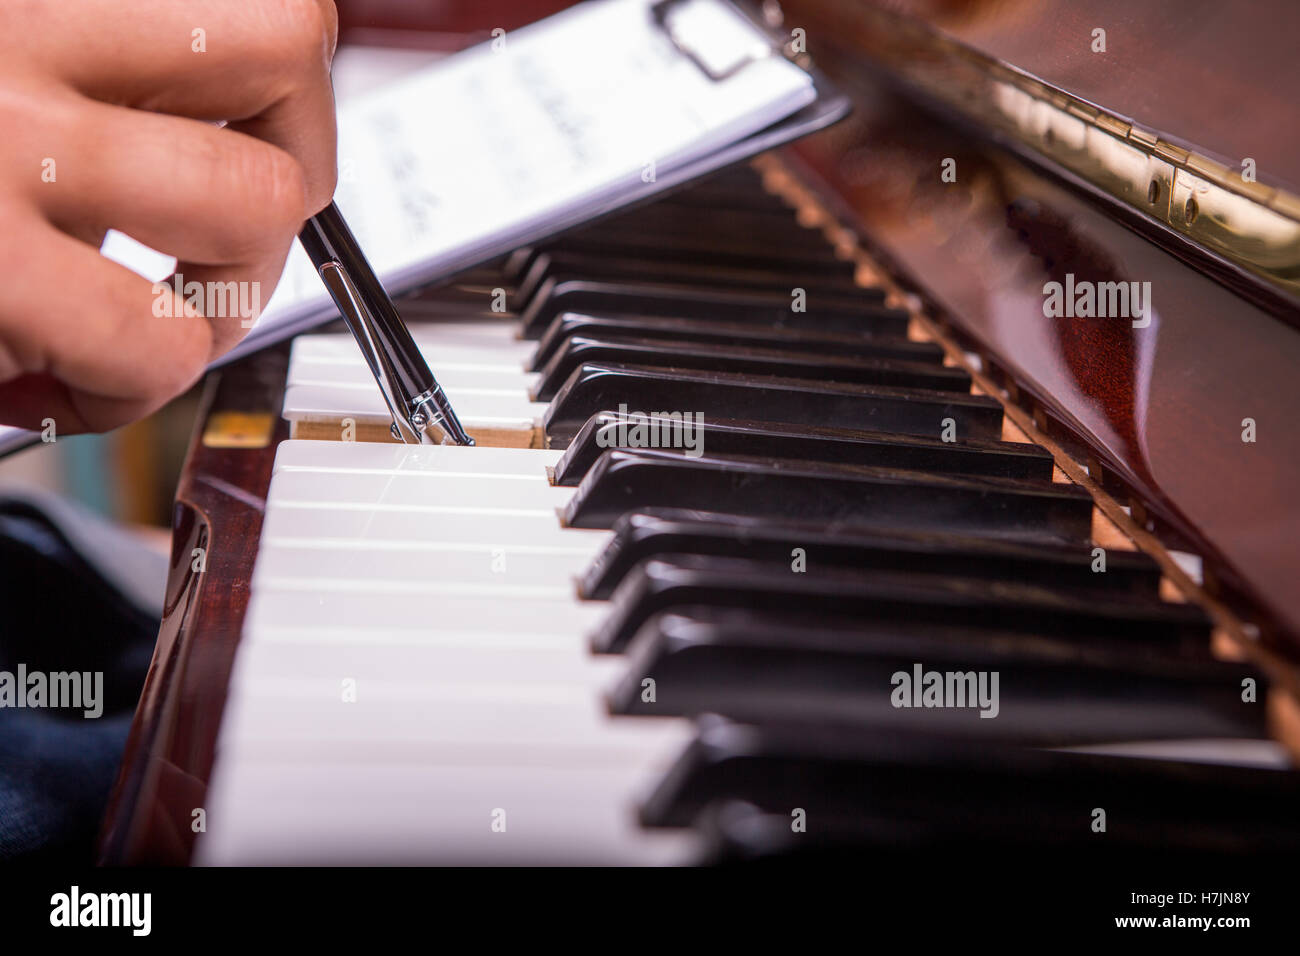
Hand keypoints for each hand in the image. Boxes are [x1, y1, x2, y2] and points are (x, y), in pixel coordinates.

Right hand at [0, 0, 338, 431]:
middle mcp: (17, 25)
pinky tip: (61, 382)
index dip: (285, 85)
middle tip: (230, 245)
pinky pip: (157, 343)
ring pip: (253, 197)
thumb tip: (220, 129)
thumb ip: (88, 84)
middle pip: (285, 38)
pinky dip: (131, 389)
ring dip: (226, 292)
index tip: (268, 141)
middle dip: (295, 168)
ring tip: (140, 325)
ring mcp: (1, 138)